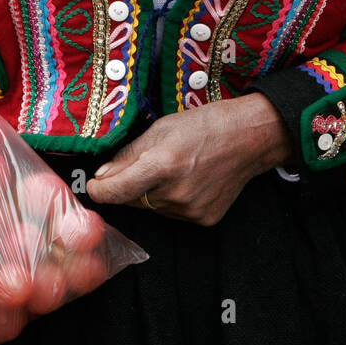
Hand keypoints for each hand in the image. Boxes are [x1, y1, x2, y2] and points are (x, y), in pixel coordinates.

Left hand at [86, 93, 293, 226]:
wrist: (249, 138)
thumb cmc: (206, 125)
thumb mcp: (161, 128)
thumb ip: (129, 154)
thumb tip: (103, 175)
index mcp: (162, 164)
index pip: (115, 191)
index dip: (99, 190)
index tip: (95, 185)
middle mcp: (175, 193)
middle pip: (134, 200)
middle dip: (131, 186)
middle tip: (147, 165)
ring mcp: (190, 210)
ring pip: (154, 209)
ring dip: (154, 194)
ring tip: (176, 169)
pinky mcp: (203, 220)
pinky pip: (174, 215)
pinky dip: (174, 201)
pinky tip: (190, 181)